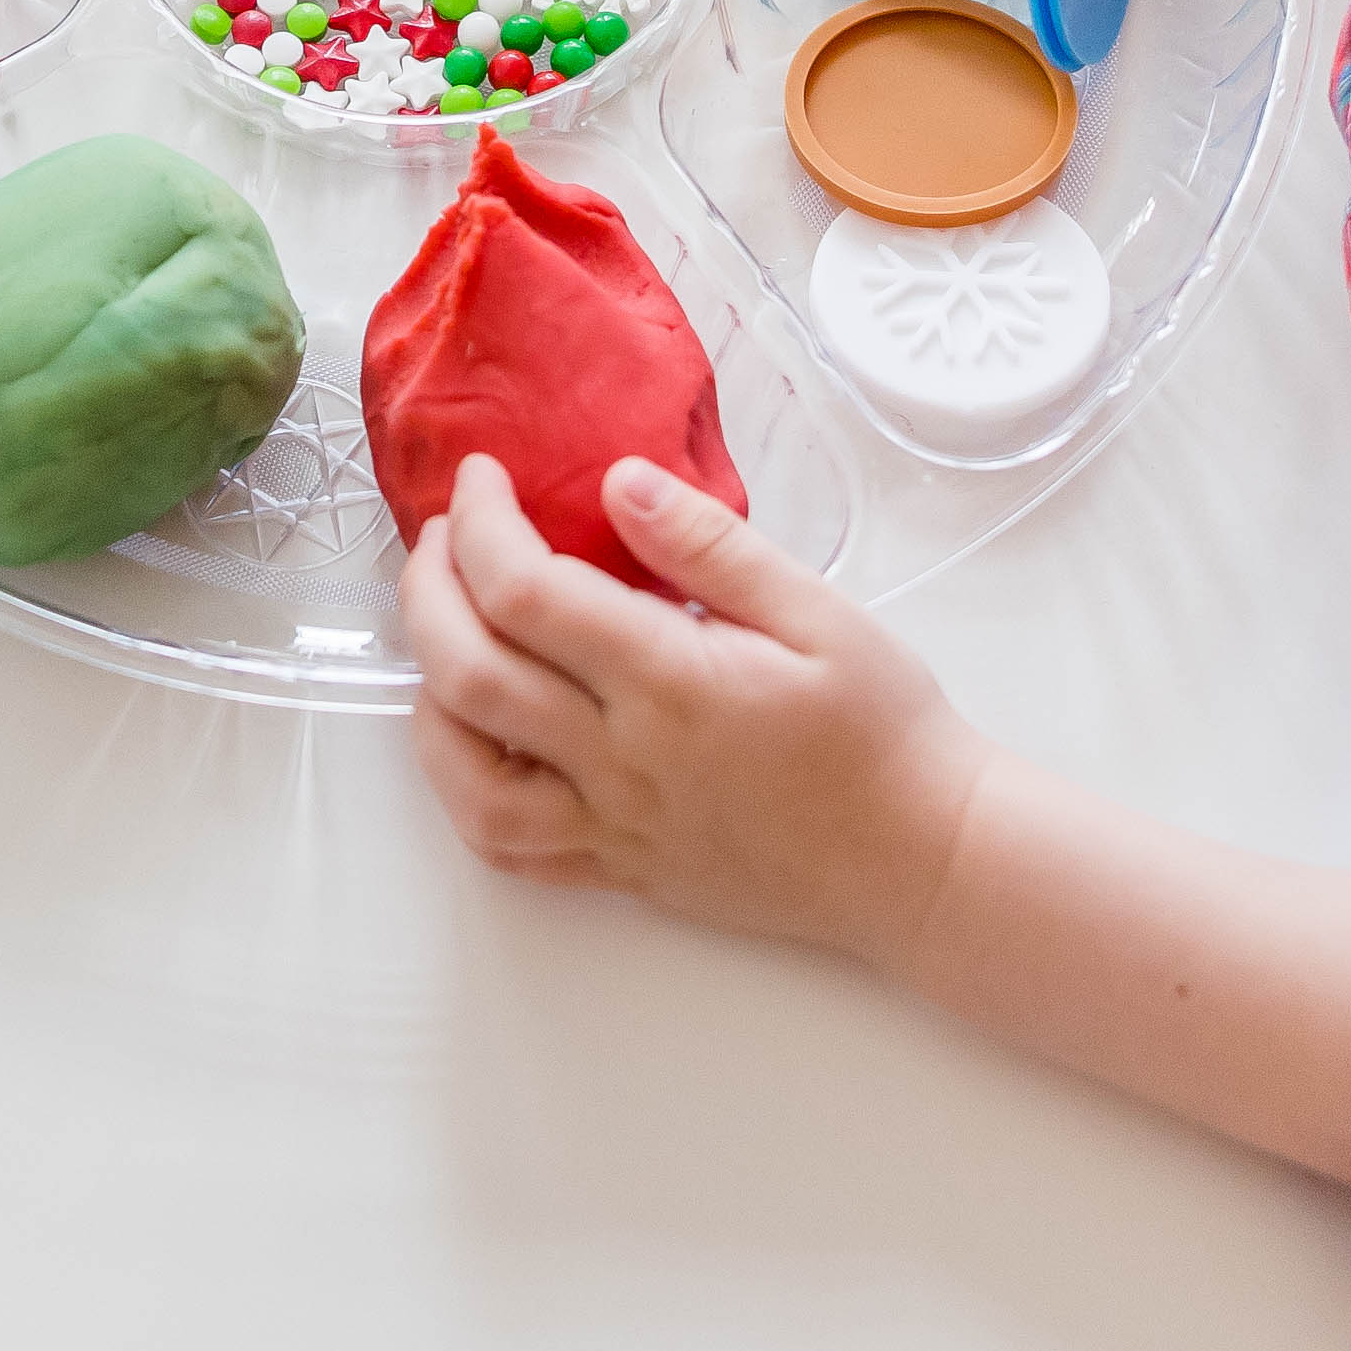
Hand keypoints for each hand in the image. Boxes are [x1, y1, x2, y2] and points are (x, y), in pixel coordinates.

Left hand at [395, 452, 999, 967]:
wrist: (922, 860)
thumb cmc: (884, 730)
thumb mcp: (818, 612)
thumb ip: (708, 546)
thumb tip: (617, 483)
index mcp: (672, 682)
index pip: (525, 593)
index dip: (480, 525)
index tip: (482, 479)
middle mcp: (624, 760)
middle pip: (469, 674)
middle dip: (429, 590)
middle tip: (444, 539)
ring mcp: (615, 826)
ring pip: (467, 775)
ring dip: (427, 695)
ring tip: (444, 637)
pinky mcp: (621, 871)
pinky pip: (508, 848)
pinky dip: (462, 791)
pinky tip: (470, 741)